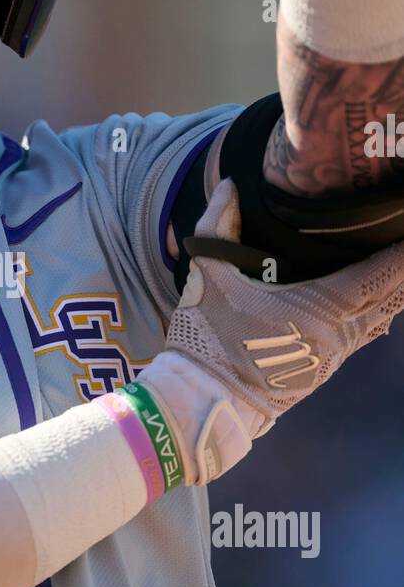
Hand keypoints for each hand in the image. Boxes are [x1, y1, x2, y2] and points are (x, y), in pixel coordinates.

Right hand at [164, 177, 403, 429]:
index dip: (401, 255)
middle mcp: (337, 334)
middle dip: (403, 272)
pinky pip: (360, 339)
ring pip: (378, 321)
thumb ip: (219, 224)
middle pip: (390, 298)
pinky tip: (375, 306)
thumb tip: (231, 185)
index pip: (380, 275)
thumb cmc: (208, 337)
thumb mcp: (208, 273)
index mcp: (319, 306)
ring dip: (391, 296)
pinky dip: (374, 317)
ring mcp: (332, 357)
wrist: (203, 400)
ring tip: (397, 271)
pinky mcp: (321, 372)